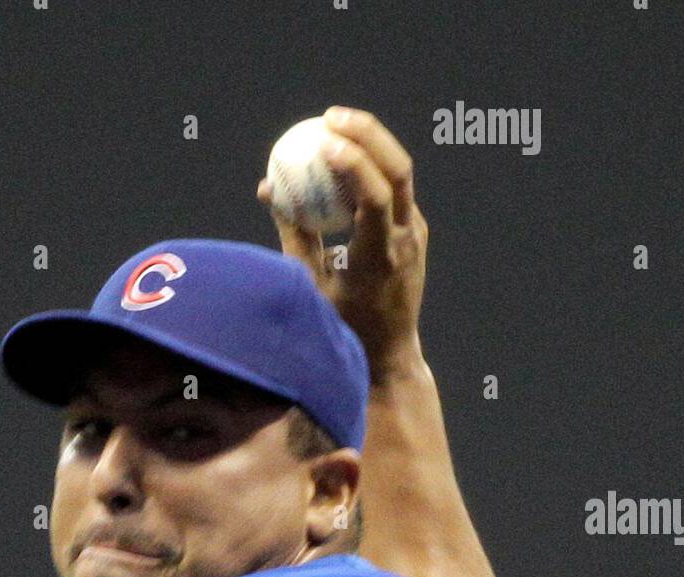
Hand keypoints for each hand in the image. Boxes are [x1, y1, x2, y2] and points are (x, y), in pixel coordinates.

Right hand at [258, 107, 428, 382]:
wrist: (389, 352)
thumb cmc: (342, 325)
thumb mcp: (311, 285)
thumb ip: (292, 235)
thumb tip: (268, 189)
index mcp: (379, 257)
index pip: (374, 198)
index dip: (353, 165)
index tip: (323, 144)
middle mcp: (405, 240)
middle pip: (398, 170)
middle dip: (367, 134)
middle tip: (331, 117)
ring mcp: (415, 233)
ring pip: (401, 172)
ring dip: (372, 142)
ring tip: (336, 124)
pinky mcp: (415, 230)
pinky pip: (395, 187)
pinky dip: (372, 166)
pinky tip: (347, 154)